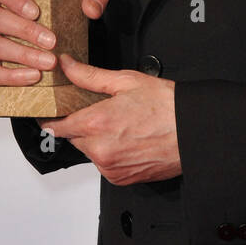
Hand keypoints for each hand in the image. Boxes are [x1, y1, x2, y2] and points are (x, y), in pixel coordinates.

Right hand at [0, 0, 108, 87]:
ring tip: (48, 62)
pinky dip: (10, 76)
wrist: (47, 49)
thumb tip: (92, 7)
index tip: (35, 11)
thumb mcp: (75, 5)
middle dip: (24, 30)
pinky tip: (33, 76)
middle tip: (51, 41)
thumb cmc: (53, 20)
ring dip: (22, 54)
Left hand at [39, 57, 181, 185]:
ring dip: (96, 140)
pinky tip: (127, 140)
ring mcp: (110, 167)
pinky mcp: (120, 179)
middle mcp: (100, 150)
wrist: (193, 132)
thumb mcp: (126, 81)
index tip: (52, 112)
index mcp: (97, 124)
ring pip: (90, 151)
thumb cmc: (166, 106)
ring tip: (120, 125)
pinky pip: (104, 165)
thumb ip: (89, 76)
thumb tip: (68, 65)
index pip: (56, 126)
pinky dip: (110, 153)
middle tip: (101, 111)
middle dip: (82, 125)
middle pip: (74, 138)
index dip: (52, 117)